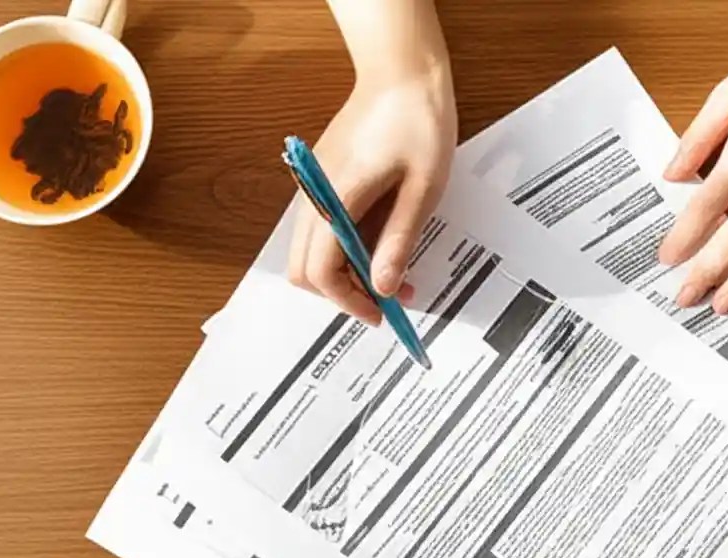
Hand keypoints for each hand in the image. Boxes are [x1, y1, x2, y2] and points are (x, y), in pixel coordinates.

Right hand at [287, 67, 455, 324]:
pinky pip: (321, 228)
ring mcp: (312, 184)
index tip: (382, 313)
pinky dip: (345, 248)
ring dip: (345, 272)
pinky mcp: (320, 179)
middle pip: (305, 268)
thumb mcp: (423, 188)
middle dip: (344, 293)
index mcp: (336, 196)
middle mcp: (313, 193)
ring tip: (394, 273)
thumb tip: (384, 286)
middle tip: (389, 299)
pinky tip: (382, 245)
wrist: (402, 73)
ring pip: (310, 251)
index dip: (349, 301)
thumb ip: (400, 240)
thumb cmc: (418, 121)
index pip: (320, 271)